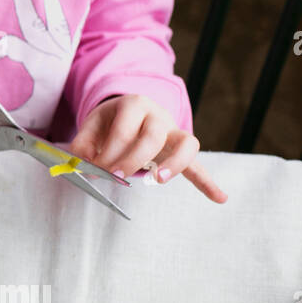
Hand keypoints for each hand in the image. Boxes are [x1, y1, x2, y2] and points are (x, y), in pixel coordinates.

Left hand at [68, 94, 227, 203]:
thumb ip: (83, 142)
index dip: (109, 152)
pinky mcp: (182, 150)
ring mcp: (174, 132)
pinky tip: (219, 198)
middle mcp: (159, 115)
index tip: (95, 170)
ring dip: (174, 163)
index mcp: (134, 104)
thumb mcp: (93, 124)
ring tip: (159, 180)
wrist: (131, 111)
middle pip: (153, 136)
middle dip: (133, 159)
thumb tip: (82, 161)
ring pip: (186, 143)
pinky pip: (198, 164)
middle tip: (115, 176)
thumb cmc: (111, 121)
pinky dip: (208, 181)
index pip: (124, 130)